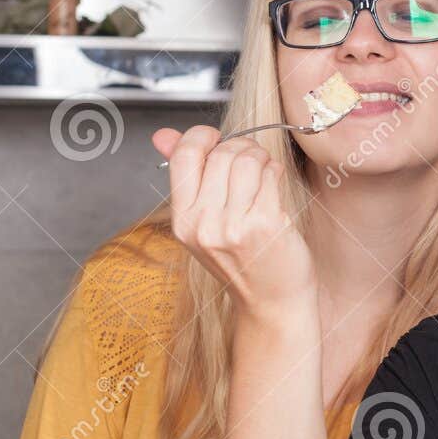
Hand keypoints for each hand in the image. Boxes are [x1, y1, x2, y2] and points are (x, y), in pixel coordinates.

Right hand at [152, 126, 315, 323]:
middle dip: (240, 147)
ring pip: (246, 159)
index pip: (183, 156)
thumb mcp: (203, 223)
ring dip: (260, 157)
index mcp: (183, 221)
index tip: (217, 138)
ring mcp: (233, 225)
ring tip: (264, 170)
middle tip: (251, 159)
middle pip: (220, 154)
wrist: (272, 302)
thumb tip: (162, 135)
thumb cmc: (243, 261)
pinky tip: (275, 183)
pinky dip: (275, 171)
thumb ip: (186, 176)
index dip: (202, 136)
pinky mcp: (264, 223)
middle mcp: (203, 224)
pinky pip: (269, 174)